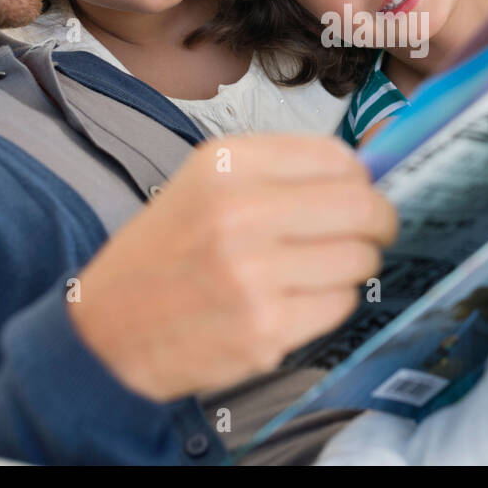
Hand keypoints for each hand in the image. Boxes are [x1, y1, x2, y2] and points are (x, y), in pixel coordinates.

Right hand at [67, 134, 396, 402]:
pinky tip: (294, 301)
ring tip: (316, 270)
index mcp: (227, 166)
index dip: (361, 178)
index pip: (337, 157)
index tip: (359, 192)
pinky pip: (341, 305)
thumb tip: (367, 173)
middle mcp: (240, 213)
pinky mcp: (266, 328)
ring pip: (359, 259)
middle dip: (378, 221)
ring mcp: (254, 275)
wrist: (108, 330)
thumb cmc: (166, 255)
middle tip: (371, 232)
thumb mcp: (207, 185)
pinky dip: (330, 304)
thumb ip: (281, 172)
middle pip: (360, 206)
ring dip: (353, 266)